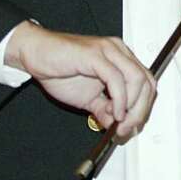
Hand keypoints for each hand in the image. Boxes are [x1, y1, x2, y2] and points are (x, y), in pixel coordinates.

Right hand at [5, 20, 156, 141]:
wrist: (34, 53)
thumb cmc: (58, 69)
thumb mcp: (86, 98)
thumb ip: (104, 110)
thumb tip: (117, 126)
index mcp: (121, 59)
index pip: (146, 82)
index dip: (144, 107)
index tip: (132, 126)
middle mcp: (119, 51)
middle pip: (147, 81)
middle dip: (141, 110)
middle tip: (128, 128)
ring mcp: (109, 51)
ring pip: (137, 79)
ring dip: (132, 106)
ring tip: (119, 122)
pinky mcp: (95, 55)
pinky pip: (116, 78)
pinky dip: (120, 99)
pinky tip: (114, 113)